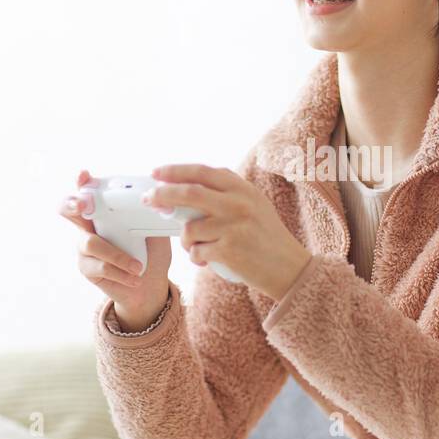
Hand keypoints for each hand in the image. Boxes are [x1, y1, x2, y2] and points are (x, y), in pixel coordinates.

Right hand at [60, 168, 171, 329]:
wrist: (151, 286)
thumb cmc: (152, 253)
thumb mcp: (156, 233)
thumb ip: (151, 217)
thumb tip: (157, 202)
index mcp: (106, 211)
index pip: (89, 191)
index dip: (82, 182)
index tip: (84, 175)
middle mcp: (90, 225)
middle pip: (68, 209)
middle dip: (72, 204)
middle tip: (82, 205)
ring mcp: (85, 246)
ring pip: (91, 243)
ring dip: (117, 255)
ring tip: (138, 266)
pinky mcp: (87, 267)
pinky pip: (100, 267)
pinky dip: (121, 272)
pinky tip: (134, 277)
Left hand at [144, 164, 312, 300]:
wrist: (289, 268)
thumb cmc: (267, 238)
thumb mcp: (254, 205)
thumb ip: (226, 194)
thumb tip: (182, 189)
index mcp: (243, 190)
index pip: (203, 172)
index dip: (176, 171)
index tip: (156, 173)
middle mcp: (239, 204)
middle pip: (189, 193)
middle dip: (163, 194)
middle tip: (149, 199)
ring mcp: (234, 227)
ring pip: (189, 228)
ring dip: (186, 241)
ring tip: (197, 248)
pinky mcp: (229, 250)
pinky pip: (196, 251)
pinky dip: (196, 257)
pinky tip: (207, 260)